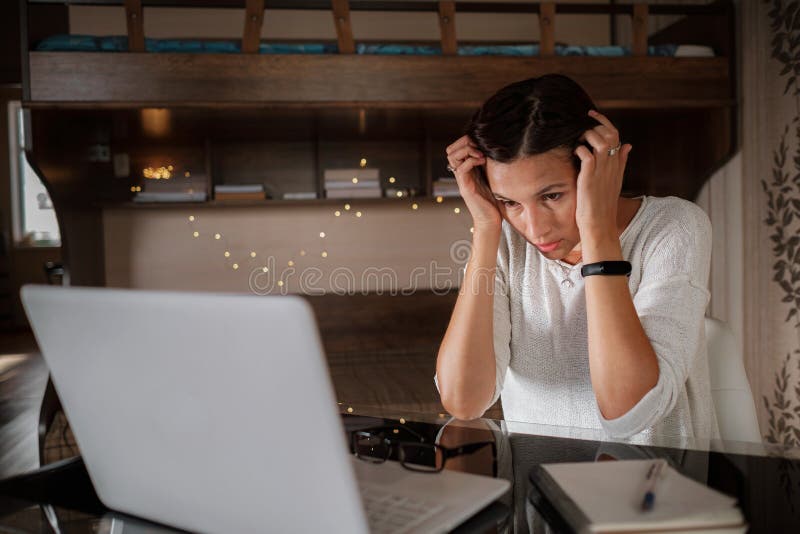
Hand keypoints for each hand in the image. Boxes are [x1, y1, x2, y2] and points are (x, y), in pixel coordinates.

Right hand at [445, 135, 501, 230]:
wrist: (490, 220)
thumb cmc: (493, 201)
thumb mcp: (491, 178)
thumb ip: (488, 165)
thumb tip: (496, 151)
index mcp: (466, 171)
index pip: (455, 149)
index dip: (465, 142)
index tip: (480, 143)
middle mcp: (461, 174)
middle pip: (451, 150)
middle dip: (464, 143)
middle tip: (479, 146)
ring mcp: (462, 180)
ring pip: (453, 157)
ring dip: (467, 150)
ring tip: (480, 154)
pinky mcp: (466, 187)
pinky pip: (462, 168)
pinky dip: (472, 161)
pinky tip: (483, 162)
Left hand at [573, 110, 632, 242]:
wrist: (600, 223)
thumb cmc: (603, 203)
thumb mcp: (614, 180)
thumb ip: (620, 162)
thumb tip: (628, 145)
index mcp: (617, 164)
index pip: (616, 135)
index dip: (605, 122)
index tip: (592, 115)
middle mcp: (612, 165)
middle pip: (611, 134)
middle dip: (596, 125)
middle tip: (583, 125)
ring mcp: (602, 170)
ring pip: (601, 140)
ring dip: (588, 135)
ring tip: (579, 140)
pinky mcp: (590, 177)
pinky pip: (586, 154)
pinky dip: (579, 149)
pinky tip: (574, 153)